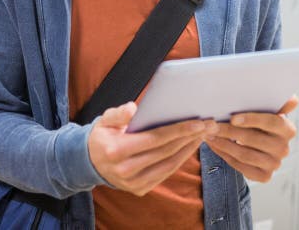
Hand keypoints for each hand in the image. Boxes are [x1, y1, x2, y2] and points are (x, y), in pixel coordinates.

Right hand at [87, 102, 217, 195]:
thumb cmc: (102, 136)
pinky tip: (190, 146)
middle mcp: (126, 170)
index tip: (197, 122)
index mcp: (117, 150)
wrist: (90, 162)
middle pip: (166, 151)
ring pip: (169, 164)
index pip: (154, 139)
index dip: (178, 130)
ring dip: (189, 149)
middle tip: (208, 124)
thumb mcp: (104, 120)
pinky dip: (180, 159)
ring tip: (204, 134)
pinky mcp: (140, 189)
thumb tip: (132, 109)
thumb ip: (118, 114)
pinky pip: (166, 173)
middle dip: (189, 137)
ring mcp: (133, 183)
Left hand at [205, 95, 298, 182]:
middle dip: (230, 131)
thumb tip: (293, 100)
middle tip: (212, 125)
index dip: (252, 120)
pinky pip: (241, 167)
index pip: (272, 122)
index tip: (232, 117)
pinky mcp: (264, 176)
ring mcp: (274, 164)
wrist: (256, 141)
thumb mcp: (267, 109)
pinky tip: (214, 145)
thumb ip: (278, 102)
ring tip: (209, 134)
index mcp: (288, 129)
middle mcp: (284, 149)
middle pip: (254, 139)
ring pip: (245, 154)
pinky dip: (225, 155)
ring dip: (224, 143)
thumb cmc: (259, 120)